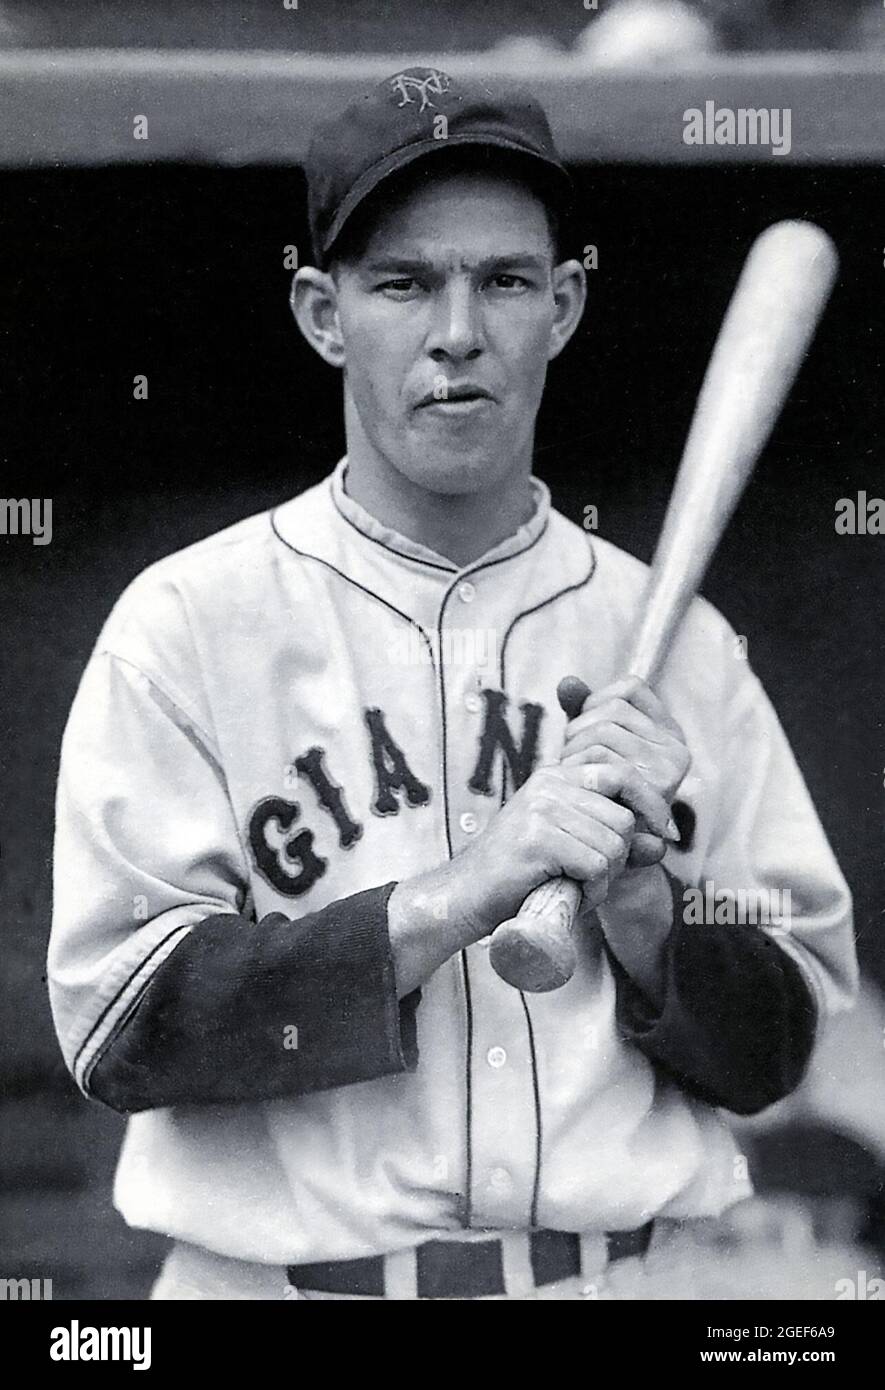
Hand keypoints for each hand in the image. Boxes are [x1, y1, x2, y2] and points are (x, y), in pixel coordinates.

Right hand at [449, 758, 678, 941]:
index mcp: (556, 777)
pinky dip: (592, 890)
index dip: (649, 803)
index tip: (662, 833)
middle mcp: (549, 785)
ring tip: (576, 886)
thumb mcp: (572, 848)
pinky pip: (596, 866)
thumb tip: (663, 843)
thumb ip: (615, 841)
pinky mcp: (538, 839)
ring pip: (614, 845)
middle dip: (620, 857)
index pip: (621, 773)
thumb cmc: (519, 874)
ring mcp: (542, 809)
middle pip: (624, 818)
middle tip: (591, 877)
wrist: (466, 895)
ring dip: (605, 878)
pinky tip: (569, 893)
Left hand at [560, 675, 689, 862]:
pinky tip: (577, 785)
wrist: (602, 859)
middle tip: (571, 761)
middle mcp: (676, 749)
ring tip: (574, 776)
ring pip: (604, 731)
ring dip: (575, 751)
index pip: (630, 688)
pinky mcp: (654, 787)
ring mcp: (669, 769)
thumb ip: (581, 712)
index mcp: (668, 734)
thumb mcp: (588, 749)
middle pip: (612, 710)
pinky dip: (580, 764)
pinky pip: (603, 754)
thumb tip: (567, 682)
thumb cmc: (593, 799)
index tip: (582, 728)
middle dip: (579, 731)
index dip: (597, 701)